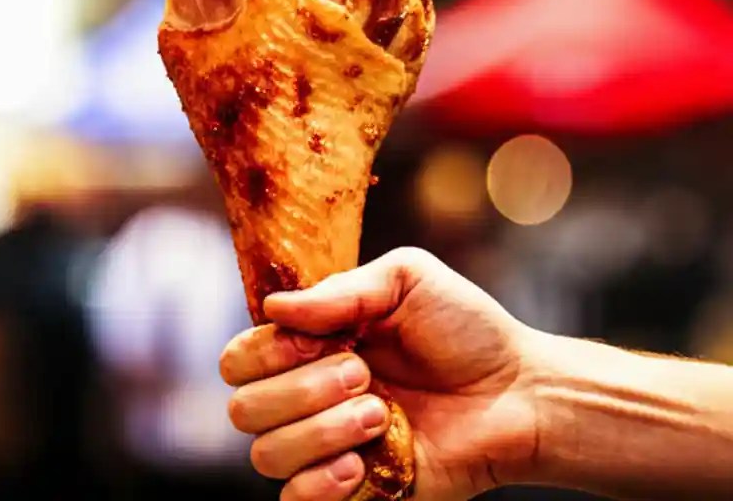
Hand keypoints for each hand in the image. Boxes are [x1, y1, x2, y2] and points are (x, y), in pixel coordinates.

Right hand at [219, 247, 541, 500]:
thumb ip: (339, 290)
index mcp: (307, 348)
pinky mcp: (353, 490)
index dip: (265, 352)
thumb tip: (273, 309)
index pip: (238, 359)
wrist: (521, 393)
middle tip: (365, 375)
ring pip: (266, 455)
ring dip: (319, 432)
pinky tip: (359, 462)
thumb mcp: (407, 281)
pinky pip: (294, 500)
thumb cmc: (467, 330)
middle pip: (244, 410)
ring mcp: (326, 448)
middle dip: (301, 390)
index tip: (322, 340)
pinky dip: (319, 482)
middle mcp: (306, 400)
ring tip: (379, 415)